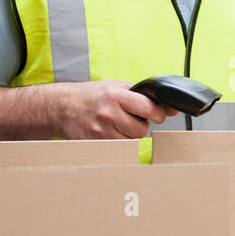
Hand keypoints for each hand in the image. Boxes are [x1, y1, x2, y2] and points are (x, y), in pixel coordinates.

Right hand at [58, 79, 177, 139]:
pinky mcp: (95, 145)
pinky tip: (110, 132)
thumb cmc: (93, 96)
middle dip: (141, 125)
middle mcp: (108, 114)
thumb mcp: (117, 87)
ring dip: (129, 135)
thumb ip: (143, 96)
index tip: (158, 114)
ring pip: (131, 141)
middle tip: (132, 119)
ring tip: (118, 125)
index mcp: (115, 96)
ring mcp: (100, 131)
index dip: (157, 113)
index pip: (147, 108)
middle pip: (141, 130)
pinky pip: (119, 148)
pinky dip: (119, 142)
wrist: (63, 107)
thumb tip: (171, 108)